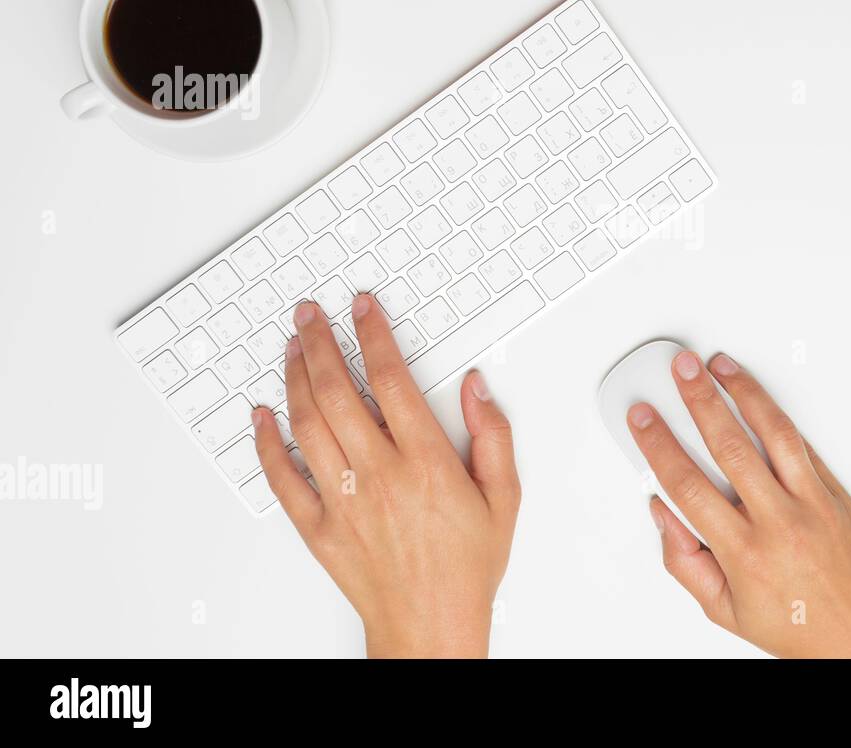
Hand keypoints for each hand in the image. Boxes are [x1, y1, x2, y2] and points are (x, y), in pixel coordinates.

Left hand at [252, 294, 520, 657]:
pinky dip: (267, 443)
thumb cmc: (466, 567)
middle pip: (338, 391)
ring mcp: (343, 502)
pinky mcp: (319, 528)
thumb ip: (492, 435)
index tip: (364, 308)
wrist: (432, 626)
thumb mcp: (503, 497)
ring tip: (292, 348)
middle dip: (320, 343)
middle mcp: (379, 476)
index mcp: (426, 462)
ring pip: (307, 424)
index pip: (391, 379)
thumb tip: (476, 388)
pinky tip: (262, 417)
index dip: (374, 334)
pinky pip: (282, 478)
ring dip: (295, 379)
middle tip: (310, 315)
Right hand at [629, 350, 850, 657]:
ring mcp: (812, 504)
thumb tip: (663, 513)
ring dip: (745, 393)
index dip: (659, 445)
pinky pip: (804, 447)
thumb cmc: (798, 625)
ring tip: (721, 367)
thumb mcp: (724, 609)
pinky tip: (760, 398)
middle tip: (682, 369)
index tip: (643, 419)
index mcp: (744, 553)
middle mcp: (779, 522)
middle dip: (700, 400)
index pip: (688, 485)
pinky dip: (779, 418)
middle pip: (730, 446)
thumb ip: (685, 561)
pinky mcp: (837, 494)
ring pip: (774, 434)